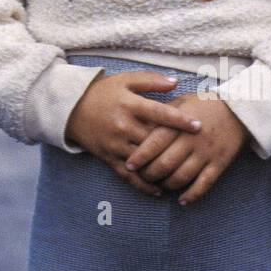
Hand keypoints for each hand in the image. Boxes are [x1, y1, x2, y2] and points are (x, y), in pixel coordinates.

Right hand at [64, 72, 201, 196]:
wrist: (71, 108)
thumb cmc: (104, 92)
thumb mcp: (125, 80)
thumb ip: (151, 80)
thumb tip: (176, 82)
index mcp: (129, 105)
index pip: (159, 113)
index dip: (180, 120)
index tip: (199, 126)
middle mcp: (122, 126)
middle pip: (153, 141)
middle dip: (175, 147)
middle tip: (198, 152)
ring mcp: (115, 144)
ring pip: (143, 161)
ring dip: (162, 169)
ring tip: (184, 175)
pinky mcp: (108, 158)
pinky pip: (128, 176)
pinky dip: (143, 185)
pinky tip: (158, 190)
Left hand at [124, 92, 249, 204]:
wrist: (238, 109)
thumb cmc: (202, 105)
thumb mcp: (180, 103)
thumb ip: (160, 116)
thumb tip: (137, 128)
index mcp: (179, 123)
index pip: (154, 143)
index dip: (140, 157)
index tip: (129, 165)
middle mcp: (192, 140)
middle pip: (165, 164)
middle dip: (150, 175)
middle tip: (142, 177)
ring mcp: (206, 153)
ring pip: (182, 177)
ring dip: (167, 185)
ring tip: (159, 185)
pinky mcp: (219, 164)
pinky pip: (204, 184)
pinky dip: (192, 195)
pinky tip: (182, 200)